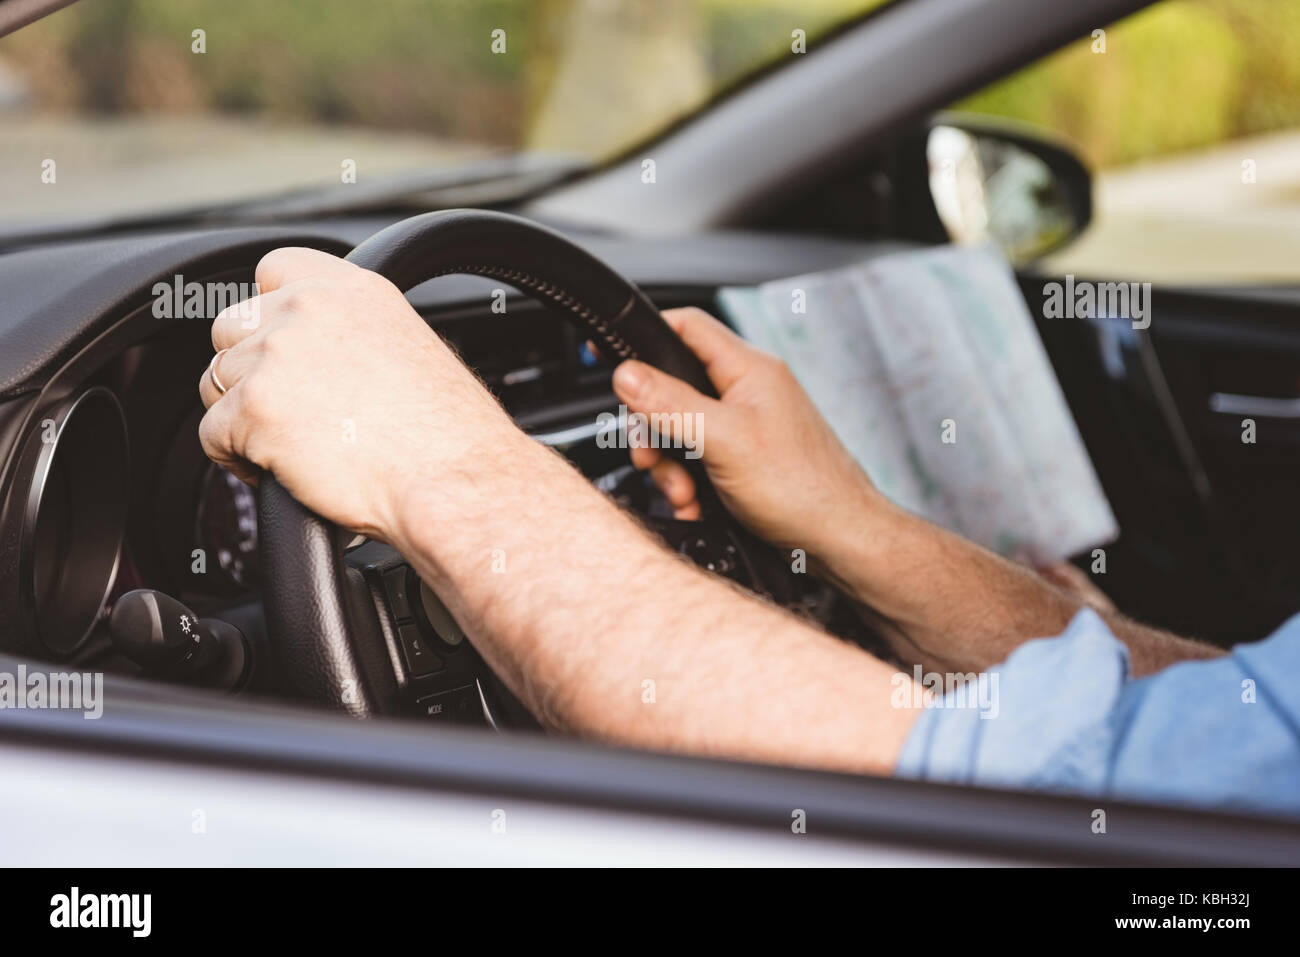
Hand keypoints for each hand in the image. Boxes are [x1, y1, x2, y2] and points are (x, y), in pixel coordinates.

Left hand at [197, 247, 524, 540]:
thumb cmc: (444, 434)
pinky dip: (236, 459)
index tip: (285, 350)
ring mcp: (276, 355)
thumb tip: (306, 348)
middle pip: (229, 328)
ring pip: (215, 383)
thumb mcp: (406, 347)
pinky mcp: (255, 408)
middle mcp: (308, 309)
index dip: (268, 314)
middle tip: (290, 411)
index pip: (271, 270)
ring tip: (292, 446)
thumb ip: (347, 329)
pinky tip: (282, 469)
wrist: (452, 481)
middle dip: (248, 371)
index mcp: (350, 289)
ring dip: (242, 417)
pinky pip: (211, 434)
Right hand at [611, 307, 880, 555]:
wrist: (840, 540)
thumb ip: (672, 404)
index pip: (685, 327)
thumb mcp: (724, 440)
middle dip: (653, 428)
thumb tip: (627, 374)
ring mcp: (746, 425)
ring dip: (670, 466)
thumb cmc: (804, 488)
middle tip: (652, 457)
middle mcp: (747, 391)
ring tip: (683, 493)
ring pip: (680, 430)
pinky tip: (696, 506)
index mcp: (749, 369)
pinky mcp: (744, 458)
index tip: (606, 354)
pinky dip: (688, 485)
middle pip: (672, 387)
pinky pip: (698, 460)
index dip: (643, 336)